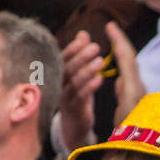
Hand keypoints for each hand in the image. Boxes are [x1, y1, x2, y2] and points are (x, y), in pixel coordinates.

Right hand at [59, 30, 105, 152]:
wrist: (74, 125)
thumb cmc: (77, 95)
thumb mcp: (78, 74)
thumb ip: (80, 55)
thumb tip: (83, 33)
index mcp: (59, 74)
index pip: (63, 57)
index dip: (73, 47)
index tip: (85, 38)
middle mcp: (58, 84)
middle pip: (67, 67)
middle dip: (81, 56)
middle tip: (96, 46)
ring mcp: (64, 97)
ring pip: (73, 82)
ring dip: (87, 70)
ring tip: (100, 61)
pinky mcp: (73, 109)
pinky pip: (80, 97)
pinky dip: (90, 87)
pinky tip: (100, 79)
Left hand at [107, 22, 144, 124]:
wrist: (137, 146)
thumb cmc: (131, 131)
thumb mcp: (124, 110)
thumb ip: (122, 94)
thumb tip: (118, 80)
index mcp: (133, 91)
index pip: (127, 66)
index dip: (119, 48)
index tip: (111, 32)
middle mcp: (138, 88)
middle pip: (129, 60)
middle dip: (120, 41)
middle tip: (110, 25)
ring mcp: (138, 90)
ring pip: (130, 62)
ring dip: (120, 44)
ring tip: (111, 28)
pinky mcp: (135, 93)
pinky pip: (129, 71)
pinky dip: (123, 55)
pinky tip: (117, 45)